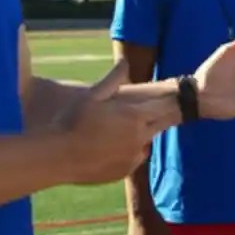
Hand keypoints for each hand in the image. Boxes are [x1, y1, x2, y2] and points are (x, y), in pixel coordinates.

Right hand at [56, 62, 165, 184]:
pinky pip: (135, 158)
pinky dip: (131, 152)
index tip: (176, 95)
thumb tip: (124, 62)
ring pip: (146, 142)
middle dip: (160, 116)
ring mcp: (133, 156)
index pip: (162, 106)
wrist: (57, 157)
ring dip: (142, 134)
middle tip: (164, 110)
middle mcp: (139, 137)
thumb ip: (112, 79)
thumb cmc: (71, 122)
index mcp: (134, 116)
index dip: (169, 100)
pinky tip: (115, 146)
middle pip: (160, 124)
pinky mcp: (125, 171)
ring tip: (127, 128)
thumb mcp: (92, 96)